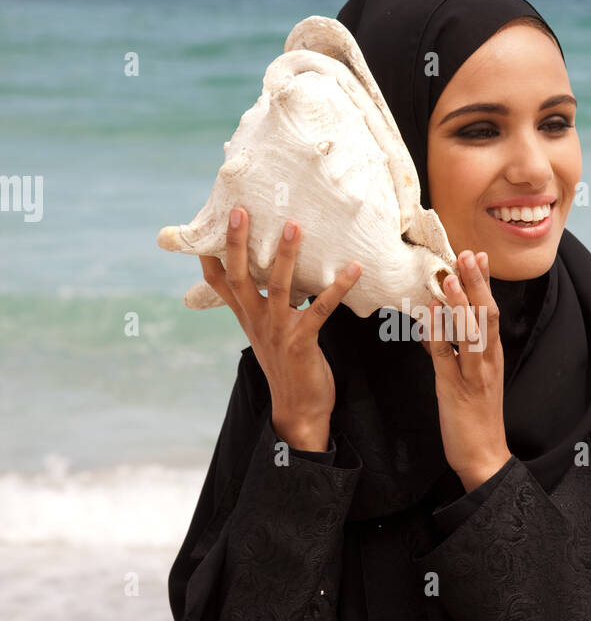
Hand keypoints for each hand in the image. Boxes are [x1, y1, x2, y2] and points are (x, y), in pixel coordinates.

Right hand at [199, 206, 361, 448]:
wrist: (298, 409)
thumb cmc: (287, 366)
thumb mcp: (269, 333)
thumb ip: (267, 306)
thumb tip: (276, 275)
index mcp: (247, 318)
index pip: (220, 284)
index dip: (209, 256)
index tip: (205, 227)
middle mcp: (257, 321)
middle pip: (239, 277)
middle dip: (237, 244)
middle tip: (239, 211)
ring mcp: (278, 331)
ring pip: (278, 287)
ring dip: (286, 255)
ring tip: (293, 225)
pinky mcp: (301, 342)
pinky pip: (321, 309)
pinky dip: (338, 287)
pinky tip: (354, 268)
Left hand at [420, 250, 511, 492]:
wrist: (484, 456)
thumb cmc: (476, 419)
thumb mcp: (469, 379)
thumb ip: (457, 351)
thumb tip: (438, 326)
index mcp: (492, 355)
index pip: (491, 311)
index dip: (484, 283)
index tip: (479, 256)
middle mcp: (487, 360)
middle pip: (486, 314)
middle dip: (476, 283)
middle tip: (468, 253)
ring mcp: (473, 373)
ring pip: (470, 332)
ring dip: (459, 303)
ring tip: (449, 277)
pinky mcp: (454, 388)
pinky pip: (446, 356)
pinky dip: (438, 333)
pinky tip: (430, 315)